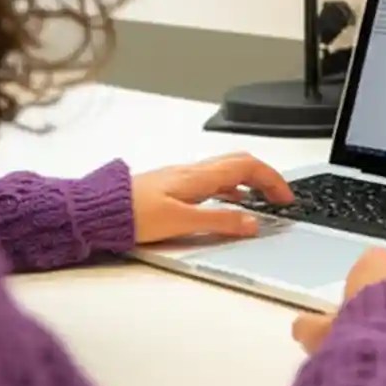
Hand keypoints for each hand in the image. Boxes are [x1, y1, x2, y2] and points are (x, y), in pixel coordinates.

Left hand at [130, 152, 293, 243]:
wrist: (98, 209)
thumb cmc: (133, 214)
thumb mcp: (182, 222)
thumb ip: (220, 221)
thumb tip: (252, 223)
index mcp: (200, 176)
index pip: (248, 166)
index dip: (272, 179)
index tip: (286, 198)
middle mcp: (193, 171)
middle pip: (240, 163)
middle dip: (265, 178)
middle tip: (280, 199)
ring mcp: (183, 177)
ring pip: (227, 171)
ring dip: (249, 183)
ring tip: (261, 203)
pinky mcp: (174, 186)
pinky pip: (212, 181)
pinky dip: (231, 189)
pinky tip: (228, 205)